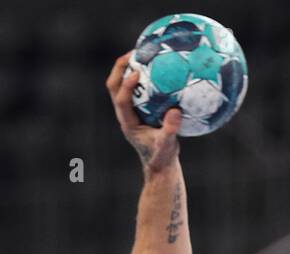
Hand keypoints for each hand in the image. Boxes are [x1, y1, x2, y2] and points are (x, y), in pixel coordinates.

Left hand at [107, 52, 181, 173]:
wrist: (159, 165)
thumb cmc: (163, 157)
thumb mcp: (168, 146)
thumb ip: (170, 130)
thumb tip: (176, 111)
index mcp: (128, 123)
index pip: (122, 100)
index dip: (126, 86)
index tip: (136, 73)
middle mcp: (125, 114)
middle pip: (114, 86)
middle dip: (121, 68)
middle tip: (134, 52)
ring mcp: (130, 111)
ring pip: (121, 84)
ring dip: (128, 68)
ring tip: (141, 53)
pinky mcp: (138, 109)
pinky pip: (136, 88)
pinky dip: (142, 76)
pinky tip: (156, 66)